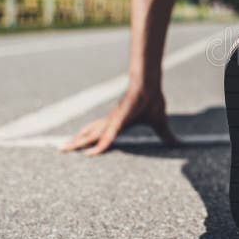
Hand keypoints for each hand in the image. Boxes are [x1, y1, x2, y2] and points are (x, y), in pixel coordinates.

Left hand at [60, 87, 178, 154]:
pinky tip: (91, 153)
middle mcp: (111, 122)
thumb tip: (178, 144)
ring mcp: (113, 121)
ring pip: (92, 135)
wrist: (151, 85)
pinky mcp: (119, 120)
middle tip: (60, 149)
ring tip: (63, 149)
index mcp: (118, 123)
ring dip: (78, 143)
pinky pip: (107, 137)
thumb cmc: (153, 100)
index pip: (99, 134)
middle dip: (75, 142)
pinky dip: (99, 145)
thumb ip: (165, 135)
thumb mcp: (160, 124)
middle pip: (89, 134)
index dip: (88, 140)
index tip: (78, 148)